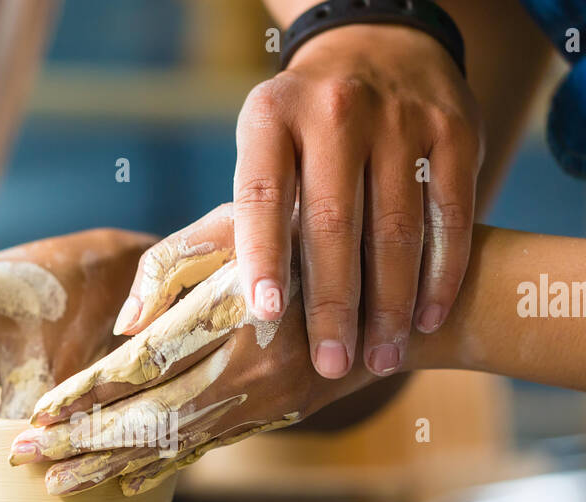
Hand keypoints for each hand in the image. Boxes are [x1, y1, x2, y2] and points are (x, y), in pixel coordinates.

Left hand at [10, 247, 385, 495]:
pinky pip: (209, 449)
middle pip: (149, 417)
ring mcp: (266, 401)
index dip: (88, 392)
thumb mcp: (239, 224)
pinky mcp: (276, 415)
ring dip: (112, 468)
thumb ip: (173, 267)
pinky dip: (163, 468)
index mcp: (231, 314)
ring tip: (57, 487)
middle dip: (81, 442)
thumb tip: (123, 328)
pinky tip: (125, 484)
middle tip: (22, 460)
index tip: (38, 415)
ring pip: (175, 445)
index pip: (143, 364)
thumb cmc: (303, 235)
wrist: (399, 292)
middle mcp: (249, 369)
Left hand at [113, 25, 480, 379]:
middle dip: (334, 303)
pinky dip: (441, 273)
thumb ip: (196, 243)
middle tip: (332, 365)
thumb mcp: (249, 161)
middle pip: (333, 221)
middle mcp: (335, 111)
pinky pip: (450, 215)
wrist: (384, 51)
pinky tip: (426, 321)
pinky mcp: (454, 130)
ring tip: (383, 360)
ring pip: (397, 226)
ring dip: (391, 303)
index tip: (266, 312)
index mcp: (271, 119)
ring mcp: (399, 118)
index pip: (262, 194)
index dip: (263, 254)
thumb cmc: (301, 140)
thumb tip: (131, 326)